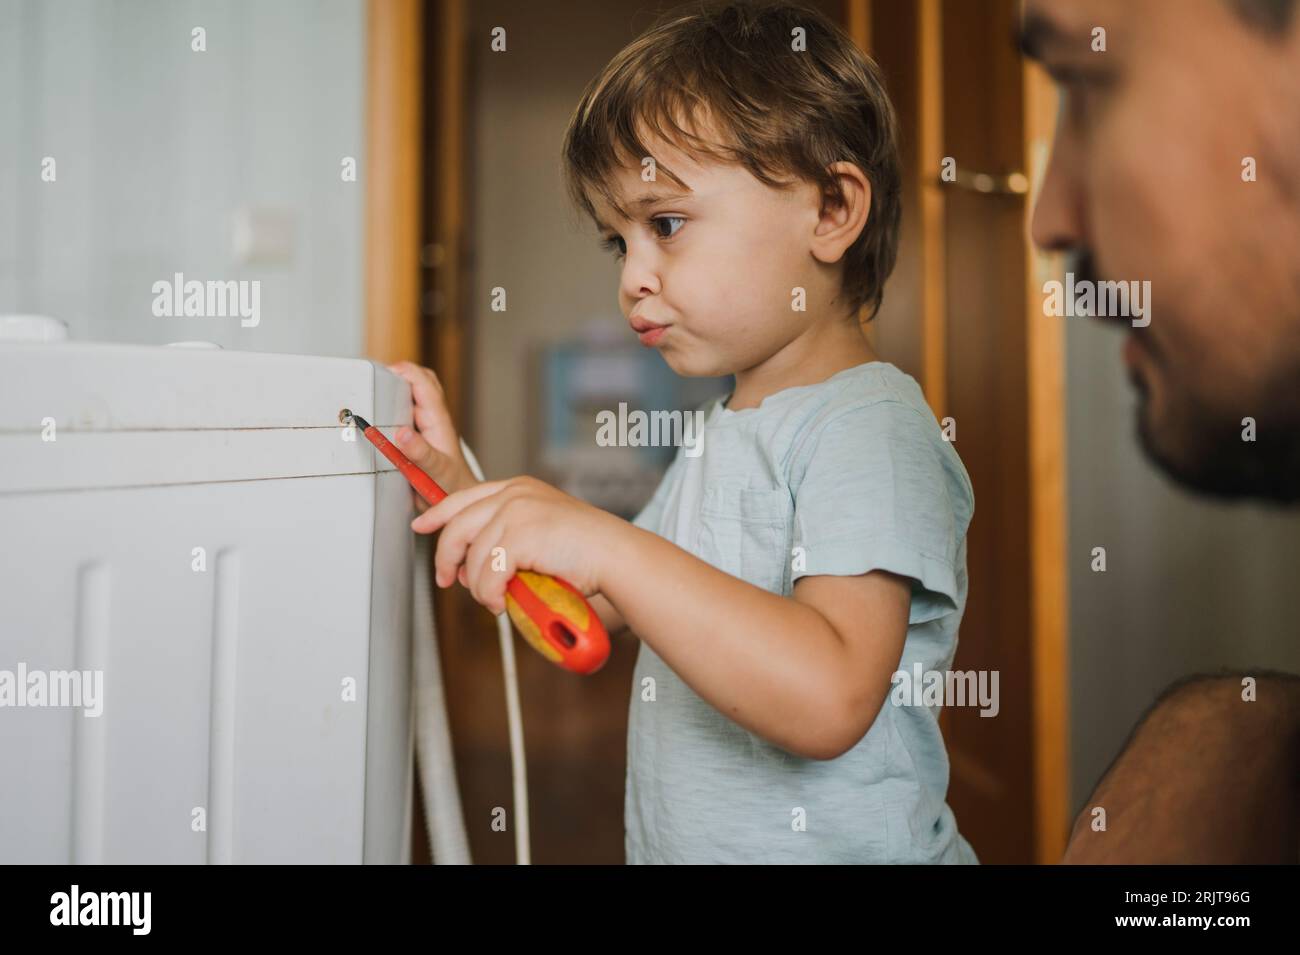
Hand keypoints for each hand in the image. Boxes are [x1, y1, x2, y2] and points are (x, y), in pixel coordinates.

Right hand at [386, 361, 478, 508]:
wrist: (456, 499)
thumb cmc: (450, 487)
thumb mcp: (435, 472)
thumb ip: (419, 453)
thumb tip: (401, 433)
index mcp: (438, 419)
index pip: (423, 382)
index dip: (403, 371)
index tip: (380, 374)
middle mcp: (434, 417)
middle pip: (420, 380)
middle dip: (398, 374)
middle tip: (373, 379)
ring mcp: (427, 424)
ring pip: (413, 393)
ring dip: (396, 388)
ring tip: (372, 393)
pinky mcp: (418, 433)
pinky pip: (405, 411)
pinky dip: (392, 406)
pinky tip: (378, 414)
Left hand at [411, 475, 619, 614]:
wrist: (616, 556)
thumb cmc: (586, 552)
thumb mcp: (540, 531)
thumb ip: (507, 537)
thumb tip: (469, 566)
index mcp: (517, 488)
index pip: (463, 497)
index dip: (437, 514)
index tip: (420, 526)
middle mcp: (513, 494)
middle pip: (456, 526)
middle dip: (446, 559)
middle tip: (447, 581)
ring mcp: (516, 513)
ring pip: (472, 559)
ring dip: (479, 588)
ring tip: (496, 600)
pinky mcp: (519, 537)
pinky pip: (488, 576)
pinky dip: (492, 596)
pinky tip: (504, 602)